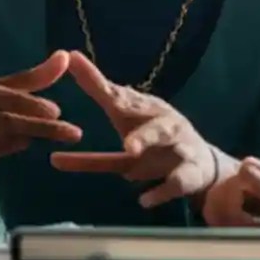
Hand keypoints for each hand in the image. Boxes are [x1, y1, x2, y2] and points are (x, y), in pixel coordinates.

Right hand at [0, 51, 82, 180]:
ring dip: (35, 135)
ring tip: (62, 136)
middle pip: (14, 116)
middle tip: (73, 132)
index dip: (36, 103)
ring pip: (8, 133)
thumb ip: (31, 78)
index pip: (14, 94)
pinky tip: (30, 144)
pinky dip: (16, 146)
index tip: (59, 111)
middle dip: (44, 124)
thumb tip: (65, 56)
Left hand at [50, 52, 224, 208]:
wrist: (205, 168)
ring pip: (162, 135)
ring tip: (129, 150)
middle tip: (107, 100)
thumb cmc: (159, 147)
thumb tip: (54, 156)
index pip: (114, 93)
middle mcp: (160, 121)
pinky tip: (144, 201)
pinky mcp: (189, 172)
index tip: (71, 59)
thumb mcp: (129, 140)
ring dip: (145, 138)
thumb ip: (95, 147)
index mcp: (143, 112)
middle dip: (122, 102)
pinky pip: (176, 180)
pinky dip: (161, 190)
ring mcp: (178, 144)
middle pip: (138, 108)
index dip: (93, 78)